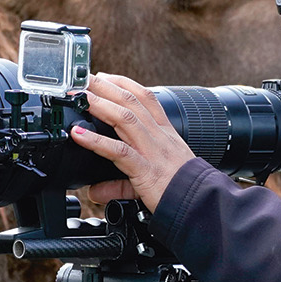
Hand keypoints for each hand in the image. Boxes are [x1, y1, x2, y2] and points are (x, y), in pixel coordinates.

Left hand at [71, 73, 197, 210]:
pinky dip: (96, 141)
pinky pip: (119, 151)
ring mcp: (152, 150)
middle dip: (106, 86)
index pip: (146, 98)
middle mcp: (158, 136)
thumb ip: (118, 185)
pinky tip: (79, 135)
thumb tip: (94, 191)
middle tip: (84, 77)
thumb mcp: (149, 181)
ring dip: (99, 104)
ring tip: (79, 97)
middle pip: (131, 101)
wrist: (201, 205)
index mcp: (164, 133)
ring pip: (124, 118)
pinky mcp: (145, 169)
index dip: (124, 84)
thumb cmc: (181, 190)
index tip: (105, 76)